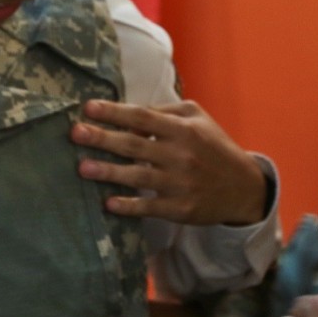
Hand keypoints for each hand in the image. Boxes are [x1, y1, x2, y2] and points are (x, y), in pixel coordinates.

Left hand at [72, 99, 267, 225]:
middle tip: (74, 133)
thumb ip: (166, 112)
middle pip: (134, 145)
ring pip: (137, 176)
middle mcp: (180, 154)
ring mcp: (179, 183)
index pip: (142, 117)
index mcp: (183, 129)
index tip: (88, 107)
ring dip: (108, 171)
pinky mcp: (180, 208)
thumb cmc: (214, 147)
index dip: (114, 112)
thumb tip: (130, 113)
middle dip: (102, 138)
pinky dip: (129, 205)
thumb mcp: (198, 119)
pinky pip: (149, 207)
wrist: (242, 187)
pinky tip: (108, 203)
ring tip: (82, 167)